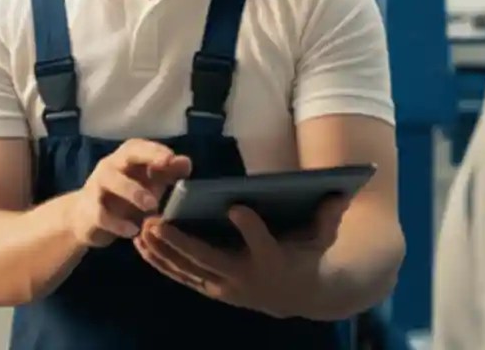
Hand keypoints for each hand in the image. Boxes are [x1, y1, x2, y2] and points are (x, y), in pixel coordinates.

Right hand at [65, 139, 192, 247]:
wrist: (85, 217)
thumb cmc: (123, 196)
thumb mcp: (147, 184)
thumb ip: (166, 173)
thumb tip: (186, 163)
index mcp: (125, 158)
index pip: (140, 146)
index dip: (156, 150)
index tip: (172, 158)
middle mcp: (110, 166)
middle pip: (126, 155)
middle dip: (147, 158)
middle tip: (166, 168)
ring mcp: (96, 187)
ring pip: (112, 181)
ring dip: (134, 191)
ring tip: (153, 206)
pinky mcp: (89, 211)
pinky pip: (102, 214)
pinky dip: (118, 223)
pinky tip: (133, 231)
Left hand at [134, 196, 350, 318]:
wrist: (300, 295)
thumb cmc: (307, 255)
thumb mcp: (321, 236)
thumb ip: (328, 214)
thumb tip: (342, 189)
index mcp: (273, 261)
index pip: (262, 244)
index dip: (250, 227)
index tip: (236, 207)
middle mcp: (245, 279)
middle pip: (209, 259)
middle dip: (181, 241)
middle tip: (158, 220)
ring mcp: (225, 287)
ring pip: (188, 269)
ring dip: (162, 250)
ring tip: (142, 229)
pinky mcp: (212, 289)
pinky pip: (182, 276)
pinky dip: (160, 262)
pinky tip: (141, 245)